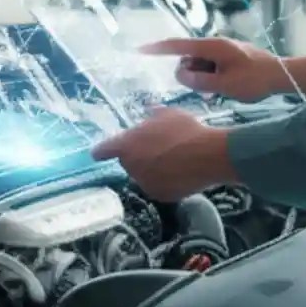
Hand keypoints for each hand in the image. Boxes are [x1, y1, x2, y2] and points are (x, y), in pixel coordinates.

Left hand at [90, 108, 236, 201]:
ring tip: (174, 159)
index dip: (101, 151)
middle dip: (139, 156)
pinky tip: (180, 171)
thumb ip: (153, 115)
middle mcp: (131, 167)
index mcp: (127, 145)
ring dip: (152, 168)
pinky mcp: (160, 195)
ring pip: (144, 174)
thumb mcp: (168, 114)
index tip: (98, 153)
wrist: (207, 156)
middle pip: (128, 161)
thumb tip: (148, 111)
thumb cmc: (185, 130)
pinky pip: (159, 186)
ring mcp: (145, 183)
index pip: (103, 150)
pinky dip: (165, 181)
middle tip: (158, 147)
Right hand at [139, 37, 286, 102]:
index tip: (140, 50)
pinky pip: (210, 68)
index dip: (158, 49)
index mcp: (212, 46)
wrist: (283, 76)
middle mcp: (215, 45)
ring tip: (222, 90)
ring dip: (203, 79)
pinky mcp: (229, 57)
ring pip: (199, 66)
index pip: (178, 46)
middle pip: (188, 59)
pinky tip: (226, 88)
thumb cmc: (255, 80)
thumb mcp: (224, 85)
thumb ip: (198, 80)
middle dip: (191, 75)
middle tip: (210, 90)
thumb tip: (179, 73)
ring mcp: (223, 51)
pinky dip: (212, 78)